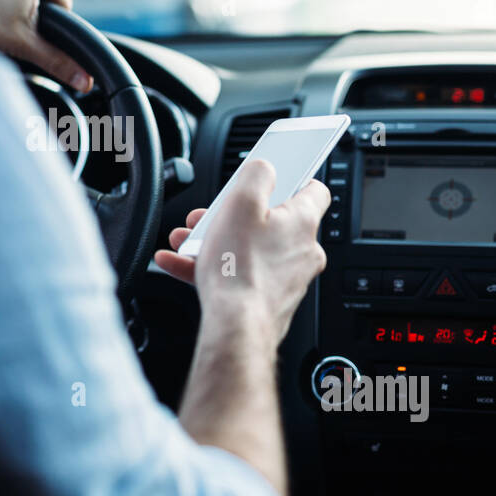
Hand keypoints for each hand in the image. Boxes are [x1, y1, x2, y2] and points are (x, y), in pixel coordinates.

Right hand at [154, 160, 329, 347]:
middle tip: (211, 214)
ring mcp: (286, 278)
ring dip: (218, 241)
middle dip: (235, 215)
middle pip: (270, 221)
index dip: (294, 177)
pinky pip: (239, 275)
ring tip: (188, 241)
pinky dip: (213, 268)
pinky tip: (181, 264)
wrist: (234, 327)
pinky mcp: (268, 300)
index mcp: (302, 222)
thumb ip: (256, 174)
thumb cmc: (239, 268)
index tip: (276, 175)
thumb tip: (265, 168)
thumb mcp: (242, 201)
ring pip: (250, 249)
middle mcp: (302, 251)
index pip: (314, 190)